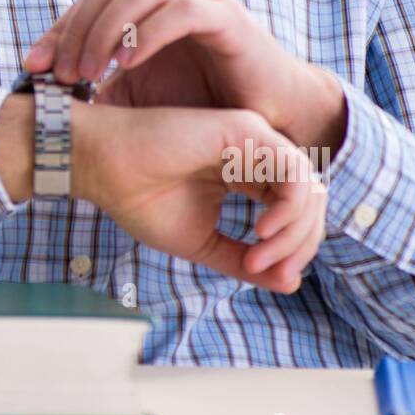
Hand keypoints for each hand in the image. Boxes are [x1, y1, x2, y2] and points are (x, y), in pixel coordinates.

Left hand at [25, 0, 346, 154]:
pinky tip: (126, 64)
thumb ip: (92, 67)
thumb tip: (35, 68)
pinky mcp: (226, 14)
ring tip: (90, 73)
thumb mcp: (132, 81)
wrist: (263, 115)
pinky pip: (179, 11)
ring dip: (106, 32)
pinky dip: (146, 35)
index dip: (59, 27)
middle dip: (78, 29)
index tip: (33, 68)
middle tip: (64, 74)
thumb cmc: (196, 96)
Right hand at [73, 102, 325, 293]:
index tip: (263, 273)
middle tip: (269, 270)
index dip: (293, 248)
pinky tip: (262, 230)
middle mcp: (257, 154)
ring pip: (309, 187)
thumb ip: (245, 261)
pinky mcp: (247, 130)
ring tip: (259, 254)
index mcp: (247, 176)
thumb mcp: (202, 242)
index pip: (295, 212)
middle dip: (300, 243)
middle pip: (311, 201)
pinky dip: (289, 207)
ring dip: (293, 232)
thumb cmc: (140, 198)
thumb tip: (292, 284)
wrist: (103, 167)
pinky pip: (294, 171)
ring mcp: (254, 139)